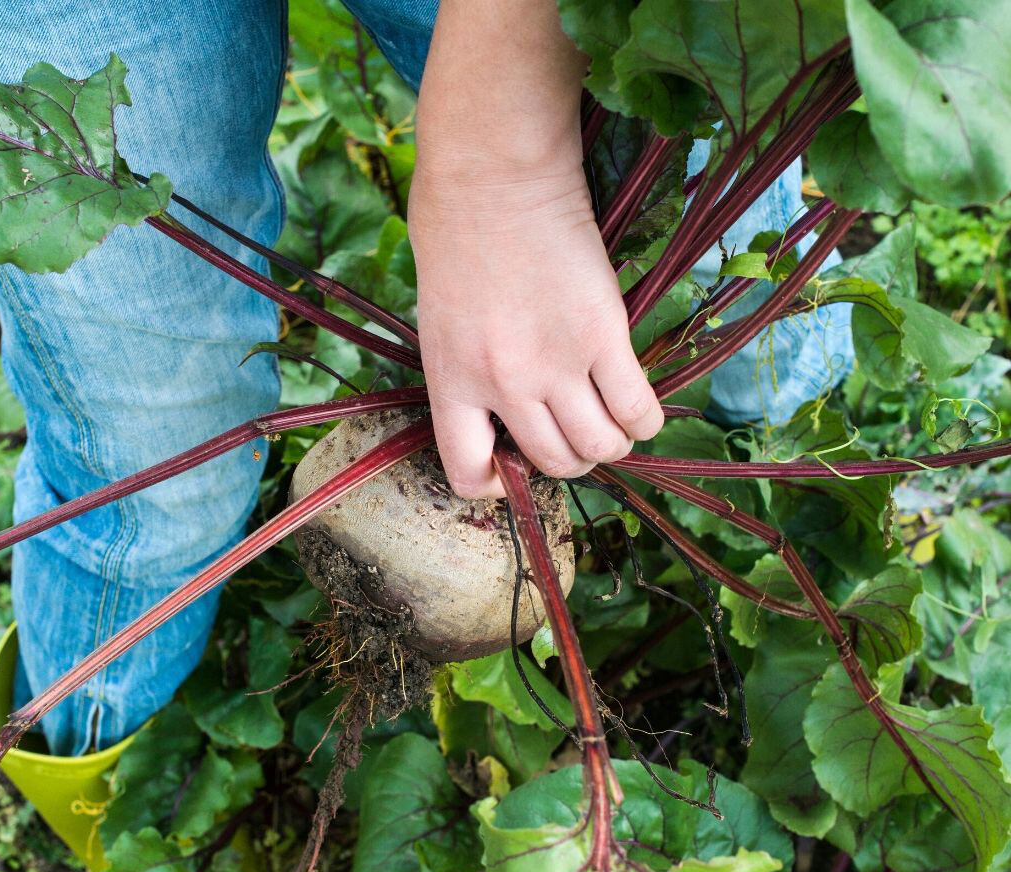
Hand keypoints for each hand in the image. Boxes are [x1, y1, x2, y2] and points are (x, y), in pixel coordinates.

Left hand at [409, 166, 663, 497]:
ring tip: (613, 426)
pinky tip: (640, 411)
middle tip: (578, 435)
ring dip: (611, 446)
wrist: (494, 174)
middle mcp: (502, 385)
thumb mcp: (440, 319)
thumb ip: (467, 372)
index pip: (466, 472)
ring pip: (597, 446)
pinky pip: (635, 408)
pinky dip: (644, 421)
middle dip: (570, 461)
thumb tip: (504, 412)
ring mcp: (554, 364)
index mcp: (451, 382)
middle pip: (552, 462)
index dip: (495, 485)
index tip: (513, 467)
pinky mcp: (602, 335)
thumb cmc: (456, 233)